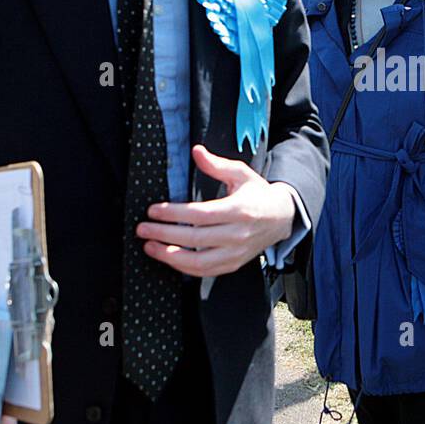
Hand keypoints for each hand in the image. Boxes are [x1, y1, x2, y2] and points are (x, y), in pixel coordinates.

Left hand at [136, 144, 296, 277]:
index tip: (154, 211)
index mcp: (239, 210)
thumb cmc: (258, 194)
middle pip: (194, 239)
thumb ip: (217, 165)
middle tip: (142, 228)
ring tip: (150, 246)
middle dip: (164, 234)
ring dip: (169, 256)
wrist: (282, 218)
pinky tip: (168, 257)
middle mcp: (238, 234)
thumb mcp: (242, 174)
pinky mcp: (233, 264)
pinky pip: (205, 271)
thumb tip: (196, 151)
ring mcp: (236, 253)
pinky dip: (184, 267)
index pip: (200, 215)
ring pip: (198, 262)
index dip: (174, 214)